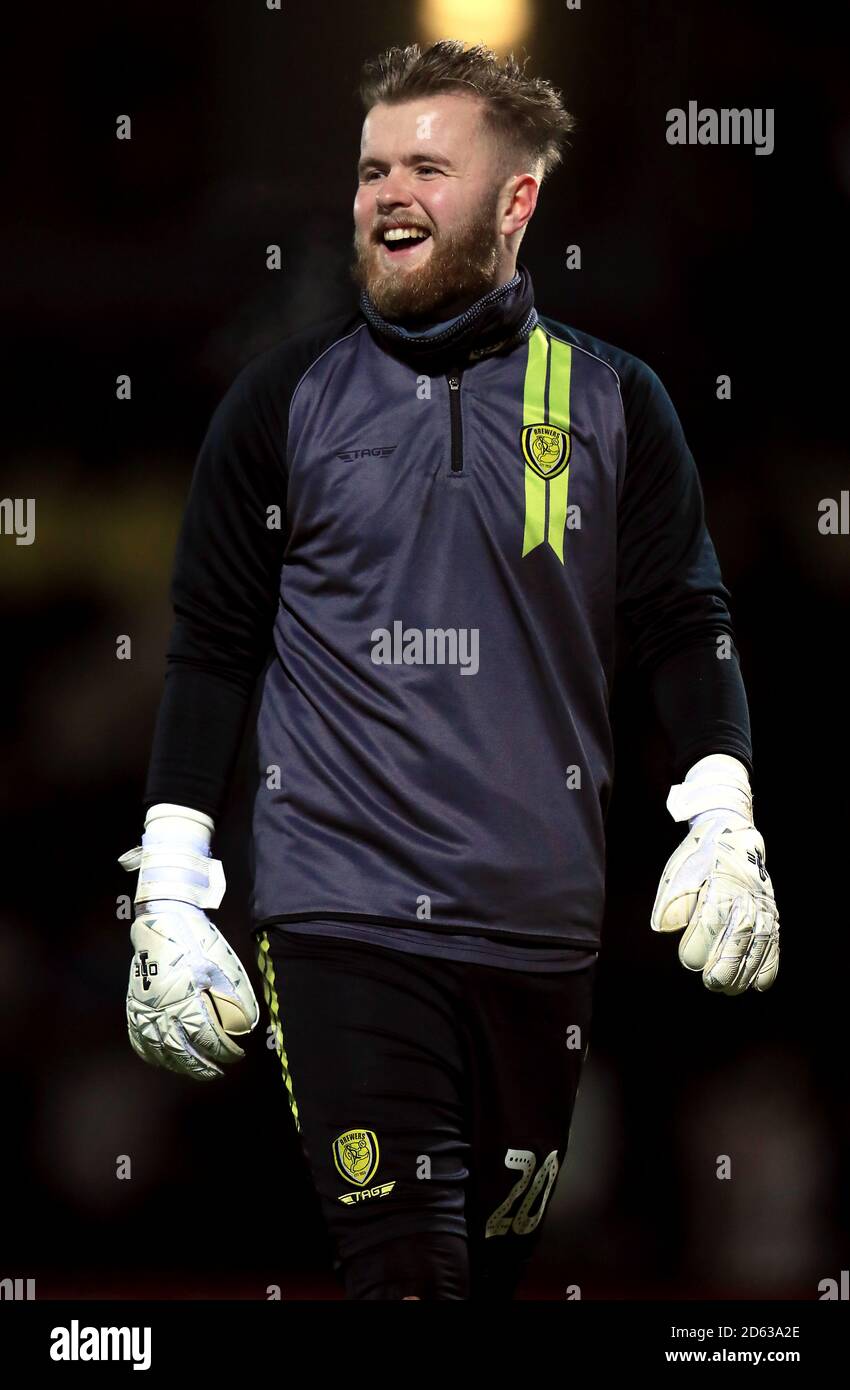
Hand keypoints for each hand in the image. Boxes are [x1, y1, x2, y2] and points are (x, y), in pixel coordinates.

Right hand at [128, 902, 258, 1079]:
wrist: (163, 920)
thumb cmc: (196, 941)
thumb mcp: (223, 966)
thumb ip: (237, 999)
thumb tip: (247, 1026)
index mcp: (186, 1000)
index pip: (208, 1038)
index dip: (224, 1051)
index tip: (237, 1055)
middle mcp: (162, 1010)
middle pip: (181, 1051)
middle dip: (201, 1066)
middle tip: (217, 1072)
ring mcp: (144, 1009)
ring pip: (158, 1050)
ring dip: (177, 1064)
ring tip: (194, 1070)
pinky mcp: (134, 1004)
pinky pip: (138, 1038)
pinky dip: (150, 1054)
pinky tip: (161, 1059)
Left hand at [651, 813, 779, 994]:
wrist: (732, 832)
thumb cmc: (700, 854)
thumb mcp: (679, 869)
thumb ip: (671, 899)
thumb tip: (663, 928)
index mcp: (720, 884)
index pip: (712, 921)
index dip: (699, 945)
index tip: (688, 959)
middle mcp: (746, 897)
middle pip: (739, 937)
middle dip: (725, 966)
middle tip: (711, 983)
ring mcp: (763, 906)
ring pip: (759, 945)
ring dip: (745, 971)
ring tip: (729, 989)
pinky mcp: (772, 913)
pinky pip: (774, 942)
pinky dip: (769, 965)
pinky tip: (758, 984)